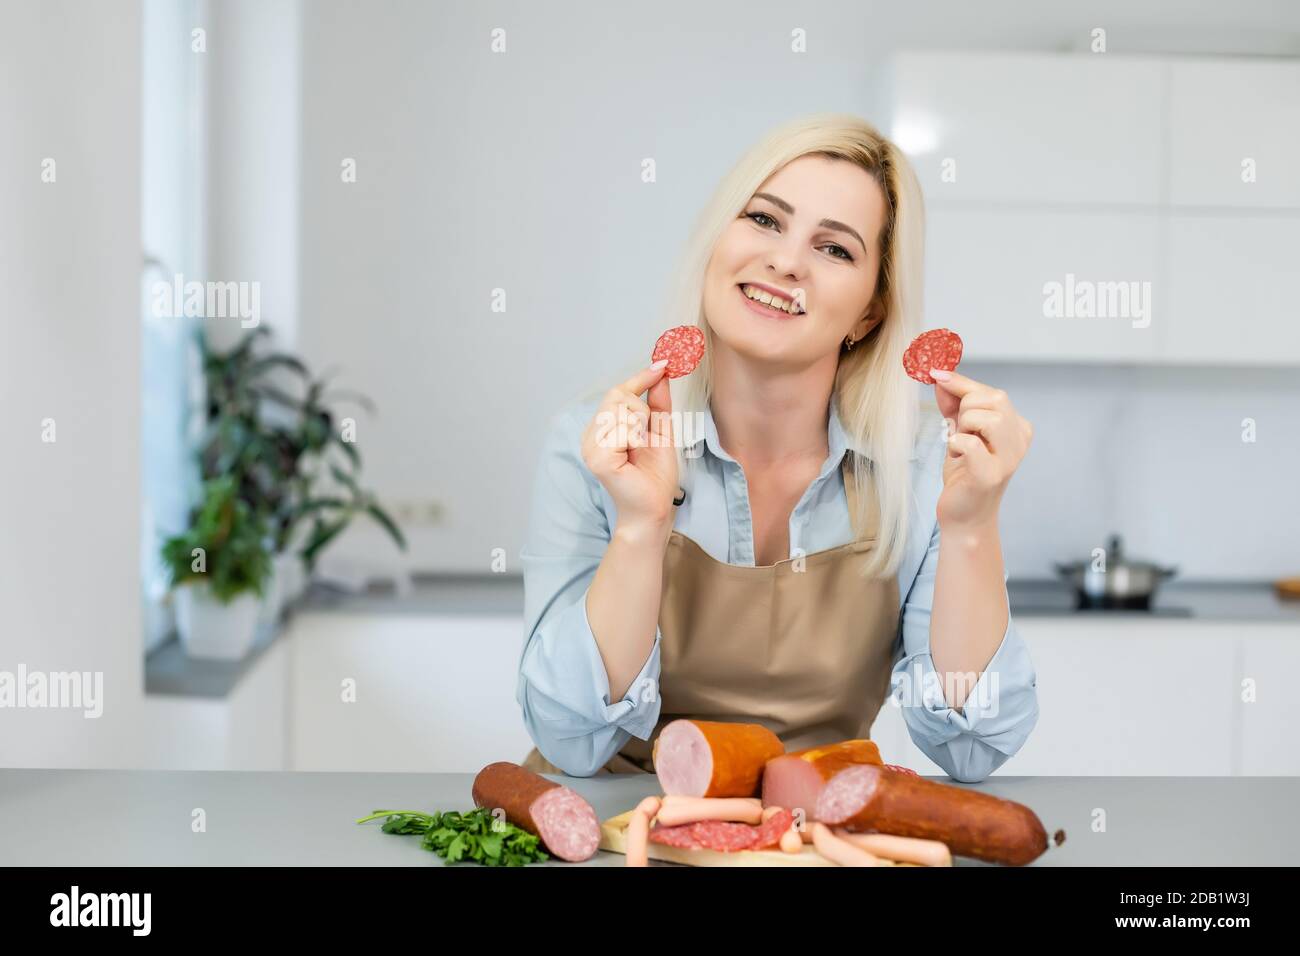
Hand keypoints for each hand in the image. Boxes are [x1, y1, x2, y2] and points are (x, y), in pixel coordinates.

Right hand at [580, 361, 678, 531]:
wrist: (654, 509)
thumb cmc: (655, 477)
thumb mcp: (661, 432)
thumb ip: (658, 404)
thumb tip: (660, 374)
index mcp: (601, 430)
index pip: (616, 393)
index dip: (639, 378)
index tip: (661, 365)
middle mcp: (591, 436)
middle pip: (618, 397)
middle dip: (642, 411)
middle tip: (646, 437)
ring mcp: (591, 447)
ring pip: (621, 410)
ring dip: (640, 427)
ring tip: (639, 450)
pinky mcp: (598, 459)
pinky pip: (623, 429)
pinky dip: (636, 439)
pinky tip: (633, 457)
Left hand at [930, 369, 1032, 531]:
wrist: (964, 514)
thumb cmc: (963, 472)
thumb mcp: (959, 431)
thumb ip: (953, 403)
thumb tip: (941, 376)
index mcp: (1018, 426)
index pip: (992, 392)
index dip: (961, 383)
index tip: (936, 375)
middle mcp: (1020, 439)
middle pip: (992, 399)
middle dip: (965, 409)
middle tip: (959, 433)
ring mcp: (1009, 457)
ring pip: (983, 417)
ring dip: (962, 428)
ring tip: (961, 448)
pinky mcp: (991, 474)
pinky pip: (968, 442)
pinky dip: (956, 445)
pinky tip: (959, 459)